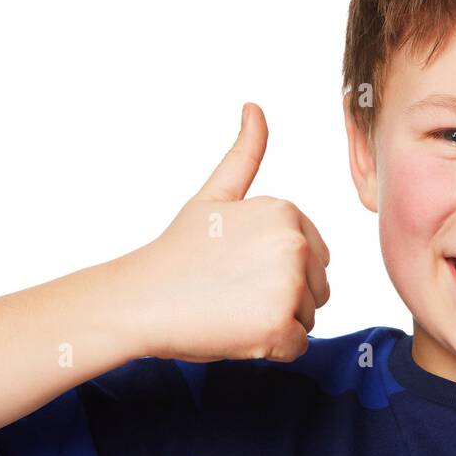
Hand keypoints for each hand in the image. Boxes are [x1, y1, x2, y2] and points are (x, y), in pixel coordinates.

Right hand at [118, 102, 330, 362]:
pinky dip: (269, 348)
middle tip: (232, 291)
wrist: (137, 301)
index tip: (237, 267)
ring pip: (308, 317)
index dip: (277, 270)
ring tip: (231, 308)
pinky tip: (235, 331)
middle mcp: (296, 243)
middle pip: (318, 288)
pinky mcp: (278, 325)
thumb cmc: (176, 253)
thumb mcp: (214, 196)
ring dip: (275, 322)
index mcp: (286, 211)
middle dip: (282, 297)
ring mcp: (289, 284)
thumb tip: (255, 107)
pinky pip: (296, 346)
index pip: (315, 257)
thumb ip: (245, 154)